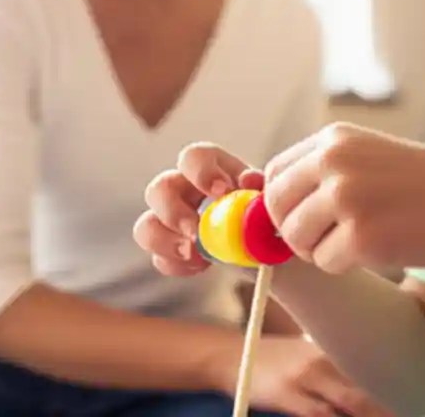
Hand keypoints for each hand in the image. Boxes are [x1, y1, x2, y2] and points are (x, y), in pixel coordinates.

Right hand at [134, 142, 264, 275]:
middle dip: (172, 211)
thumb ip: (263, 193)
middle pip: (160, 188)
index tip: (220, 192)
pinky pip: (159, 257)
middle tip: (195, 233)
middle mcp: (187, 191)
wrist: (278, 254)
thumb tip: (247, 180)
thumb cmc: (276, 222)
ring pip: (146, 225)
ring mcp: (175, 222)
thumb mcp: (276, 207)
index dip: (200, 171)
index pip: (194, 157)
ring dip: (165, 240)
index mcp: (215, 171)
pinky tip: (200, 266)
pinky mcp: (173, 251)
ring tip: (195, 255)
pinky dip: (175, 264)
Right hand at [208, 335, 392, 416]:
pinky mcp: (287, 395)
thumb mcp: (303, 354)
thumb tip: (359, 386)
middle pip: (360, 393)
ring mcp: (304, 378)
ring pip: (344, 405)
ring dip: (364, 415)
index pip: (364, 374)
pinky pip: (318, 416)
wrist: (230, 355)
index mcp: (328, 351)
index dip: (385, 396)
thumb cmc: (271, 358)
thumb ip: (330, 368)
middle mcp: (320, 361)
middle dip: (381, 413)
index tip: (404, 409)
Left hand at [264, 123, 424, 273]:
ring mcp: (346, 198)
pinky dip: (345, 266)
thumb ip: (324, 172)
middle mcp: (334, 162)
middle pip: (277, 207)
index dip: (283, 201)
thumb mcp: (371, 159)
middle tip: (329, 238)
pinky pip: (325, 263)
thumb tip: (263, 196)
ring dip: (320, 250)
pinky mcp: (361, 236)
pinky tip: (380, 250)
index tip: (305, 217)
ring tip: (360, 241)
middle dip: (294, 230)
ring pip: (296, 239)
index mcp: (335, 138)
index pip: (275, 172)